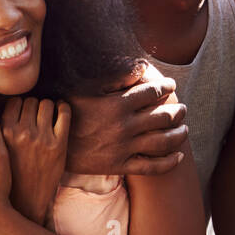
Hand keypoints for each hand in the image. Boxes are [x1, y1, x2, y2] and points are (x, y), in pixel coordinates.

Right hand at [1, 97, 71, 224]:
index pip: (14, 102)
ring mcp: (42, 138)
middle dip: (34, 105)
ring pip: (47, 104)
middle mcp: (23, 133)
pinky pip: (65, 114)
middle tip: (35, 114)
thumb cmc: (9, 174)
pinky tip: (61, 111)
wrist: (26, 199)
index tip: (22, 110)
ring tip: (48, 114)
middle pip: (31, 101)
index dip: (19, 105)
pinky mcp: (59, 144)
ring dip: (48, 106)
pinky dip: (64, 108)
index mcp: (4, 132)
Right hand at [66, 63, 187, 175]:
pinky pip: (152, 167)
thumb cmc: (69, 112)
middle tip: (182, 108)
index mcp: (117, 104)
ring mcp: (124, 147)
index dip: (166, 87)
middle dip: (178, 111)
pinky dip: (169, 162)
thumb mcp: (87, 89)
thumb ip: (116, 79)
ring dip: (179, 134)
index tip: (171, 86)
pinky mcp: (121, 166)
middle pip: (163, 116)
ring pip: (163, 141)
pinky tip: (178, 157)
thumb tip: (142, 68)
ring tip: (184, 128)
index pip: (152, 92)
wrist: (50, 144)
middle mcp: (124, 126)